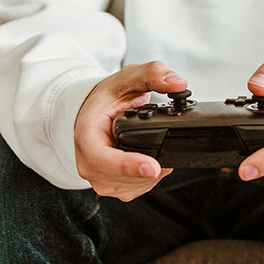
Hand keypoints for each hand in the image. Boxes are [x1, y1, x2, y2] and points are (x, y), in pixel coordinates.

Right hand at [74, 61, 187, 200]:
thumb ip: (153, 74)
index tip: (153, 167)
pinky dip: (150, 178)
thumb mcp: (128, 78)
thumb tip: (178, 83)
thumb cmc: (109, 98)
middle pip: (120, 177)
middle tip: (168, 154)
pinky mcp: (112, 185)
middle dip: (149, 169)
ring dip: (152, 174)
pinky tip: (152, 161)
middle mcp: (88, 161)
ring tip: (157, 153)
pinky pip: (136, 189)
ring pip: (131, 186)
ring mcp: (99, 177)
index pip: (101, 158)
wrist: (98, 112)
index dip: (127, 166)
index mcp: (85, 135)